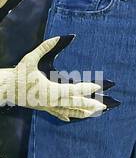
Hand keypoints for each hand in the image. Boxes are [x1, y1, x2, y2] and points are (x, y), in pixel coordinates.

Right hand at [0, 35, 116, 120]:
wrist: (4, 89)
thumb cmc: (18, 74)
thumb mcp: (31, 58)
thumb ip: (45, 47)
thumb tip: (60, 36)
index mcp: (51, 91)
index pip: (73, 90)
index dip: (87, 88)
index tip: (98, 86)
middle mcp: (51, 101)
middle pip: (75, 103)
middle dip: (90, 104)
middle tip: (104, 106)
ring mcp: (47, 106)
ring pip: (68, 111)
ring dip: (81, 112)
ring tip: (94, 113)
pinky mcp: (41, 108)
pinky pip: (56, 113)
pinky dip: (64, 116)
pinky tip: (70, 120)